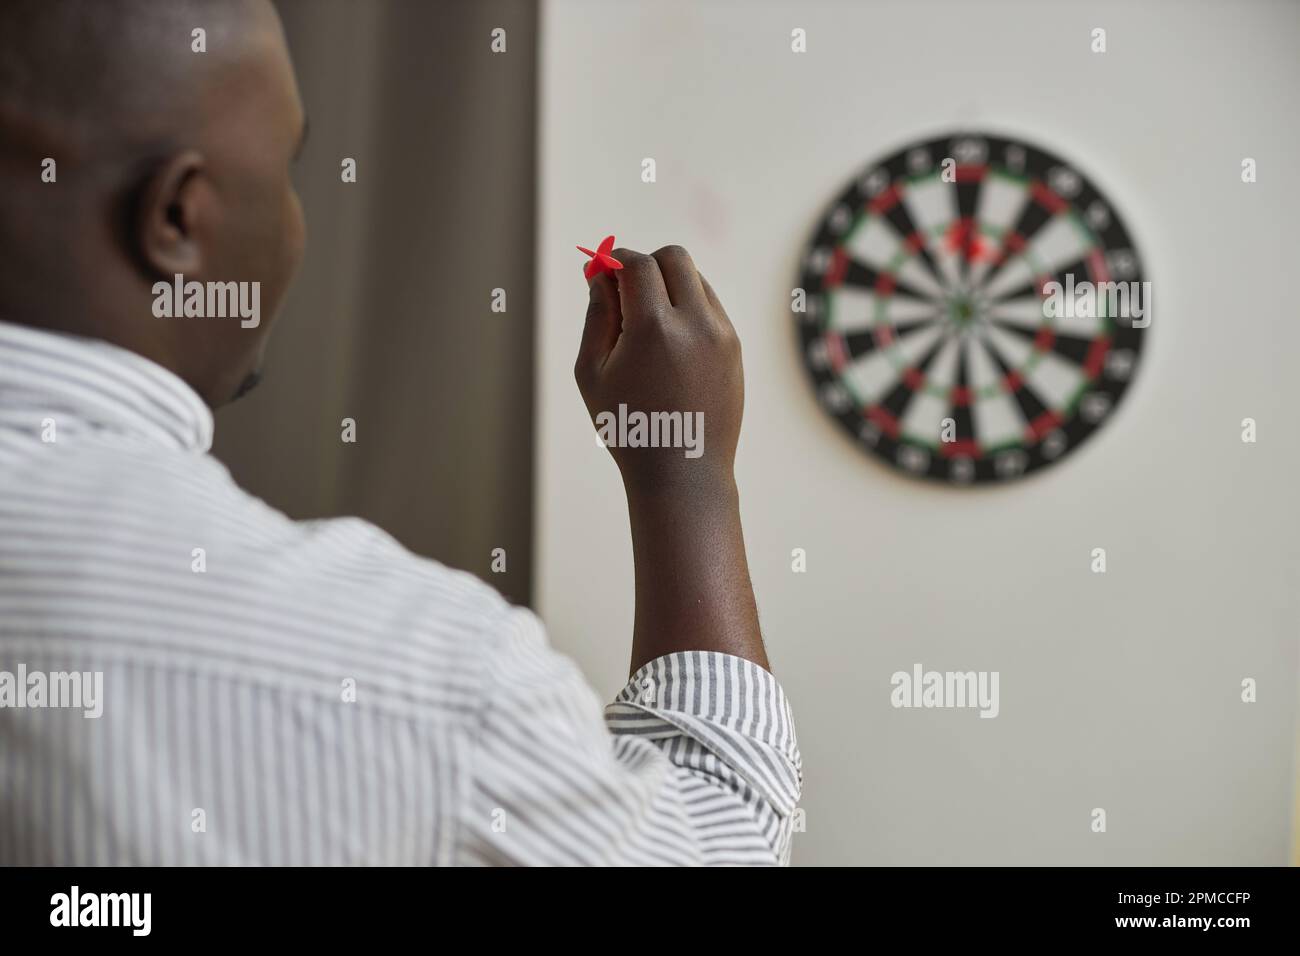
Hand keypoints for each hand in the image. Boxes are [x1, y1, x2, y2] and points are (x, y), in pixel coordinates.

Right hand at [574, 245, 742, 495]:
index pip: (638, 264)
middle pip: (673, 258)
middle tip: (625, 290)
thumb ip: (597, 315)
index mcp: (654, 328)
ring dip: (669, 285)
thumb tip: (600, 273)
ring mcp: (721, 335)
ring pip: (696, 279)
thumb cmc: (629, 427)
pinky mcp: (735, 348)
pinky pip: (710, 306)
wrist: (683, 473)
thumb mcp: (593, 372)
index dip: (615, 258)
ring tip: (646, 324)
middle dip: (646, 264)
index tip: (602, 269)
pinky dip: (688, 308)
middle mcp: (695, 324)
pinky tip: (669, 343)